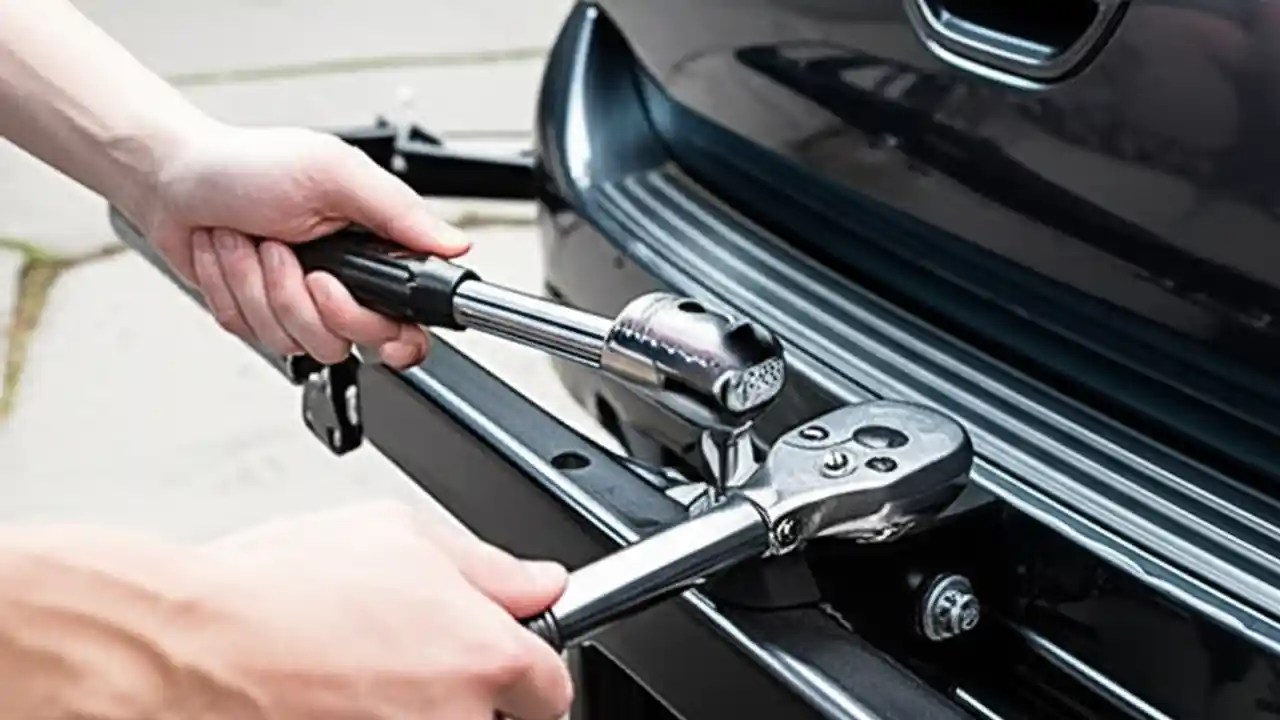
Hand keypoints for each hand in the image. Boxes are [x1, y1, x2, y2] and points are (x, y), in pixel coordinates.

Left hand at [137, 122, 468, 368]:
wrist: (176, 179)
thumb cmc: (248, 165)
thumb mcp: (334, 173)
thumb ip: (399, 212)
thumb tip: (452, 243)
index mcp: (373, 250)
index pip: (409, 321)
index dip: (399, 338)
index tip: (380, 330)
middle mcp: (341, 284)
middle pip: (347, 339)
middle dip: (305, 298)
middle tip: (292, 255)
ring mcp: (296, 306)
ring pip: (292, 340)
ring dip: (259, 285)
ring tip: (253, 241)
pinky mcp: (256, 317)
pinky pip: (250, 332)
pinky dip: (230, 289)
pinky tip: (231, 255)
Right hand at [184, 501, 572, 718]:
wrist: (185, 649)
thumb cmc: (278, 590)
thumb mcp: (401, 534)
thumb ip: (492, 568)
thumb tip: (542, 583)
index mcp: (485, 659)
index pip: (550, 690)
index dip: (522, 670)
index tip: (499, 664)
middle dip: (468, 698)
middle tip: (408, 665)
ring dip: (416, 716)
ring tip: (355, 682)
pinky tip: (329, 702)